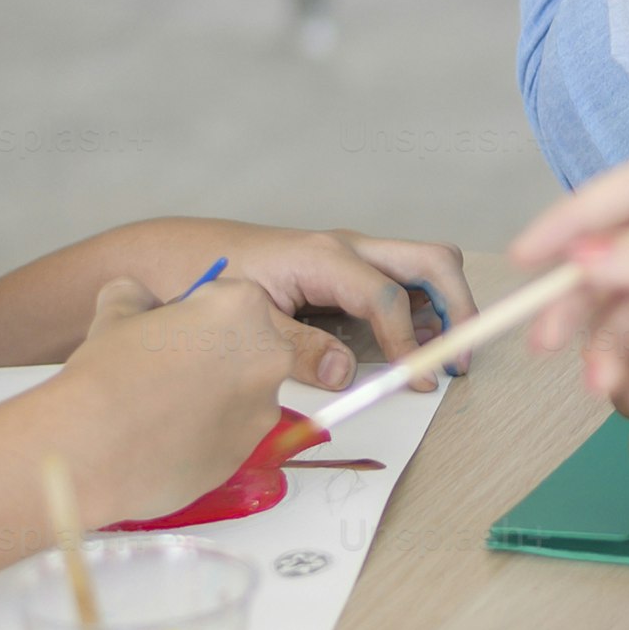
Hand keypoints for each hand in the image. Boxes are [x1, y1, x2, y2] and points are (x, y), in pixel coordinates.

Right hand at [40, 275, 343, 524]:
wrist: (96, 451)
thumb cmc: (108, 377)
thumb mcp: (116, 313)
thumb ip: (137, 296)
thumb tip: (140, 299)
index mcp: (244, 308)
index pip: (229, 297)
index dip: (196, 312)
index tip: (171, 330)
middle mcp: (269, 356)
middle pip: (247, 343)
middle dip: (215, 351)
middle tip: (168, 367)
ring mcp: (264, 408)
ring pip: (244, 390)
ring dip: (215, 392)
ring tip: (165, 405)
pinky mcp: (250, 451)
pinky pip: (234, 430)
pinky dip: (211, 429)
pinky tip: (171, 433)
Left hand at [121, 224, 477, 374]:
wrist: (168, 258)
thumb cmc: (202, 278)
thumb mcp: (245, 318)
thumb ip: (297, 348)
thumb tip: (346, 374)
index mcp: (324, 256)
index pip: (389, 297)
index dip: (409, 342)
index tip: (416, 381)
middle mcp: (346, 249)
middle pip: (434, 260)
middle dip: (460, 306)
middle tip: (460, 359)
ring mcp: (348, 258)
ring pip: (424, 268)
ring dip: (445, 307)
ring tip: (441, 358)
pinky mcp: (343, 273)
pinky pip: (400, 283)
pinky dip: (419, 312)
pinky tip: (409, 348)